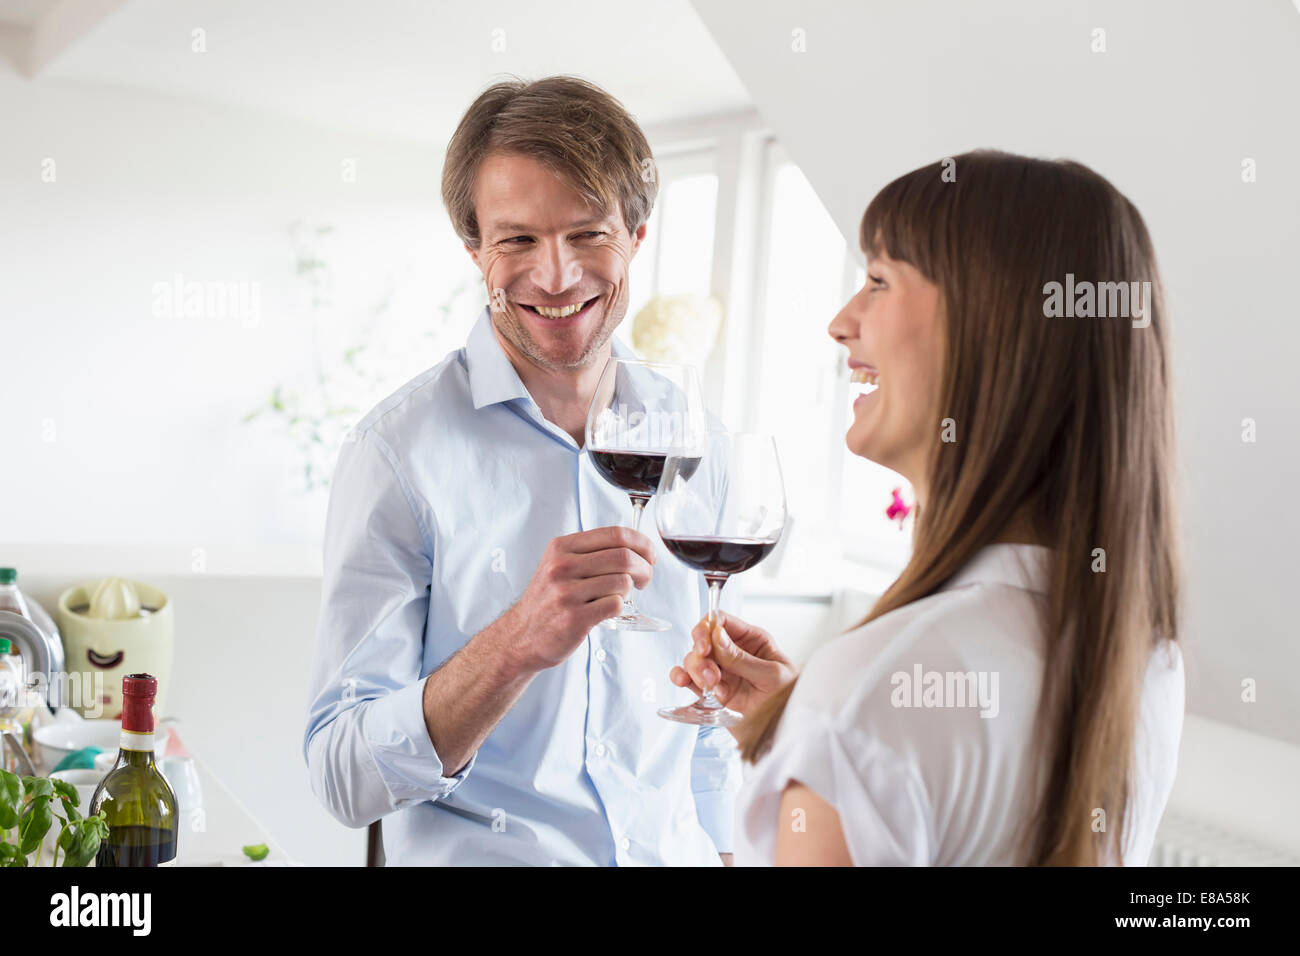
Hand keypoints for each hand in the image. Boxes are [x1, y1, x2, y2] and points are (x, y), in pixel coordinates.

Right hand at [504, 526, 655, 671]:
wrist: (522, 636)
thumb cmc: (548, 600)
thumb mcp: (558, 565)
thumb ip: (590, 552)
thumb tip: (635, 546)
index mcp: (561, 548)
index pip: (614, 534)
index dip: (642, 543)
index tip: (650, 554)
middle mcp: (561, 567)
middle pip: (623, 557)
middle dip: (644, 568)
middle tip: (645, 578)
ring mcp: (566, 593)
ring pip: (622, 582)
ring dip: (630, 590)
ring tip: (622, 596)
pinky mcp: (574, 619)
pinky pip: (615, 605)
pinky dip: (620, 607)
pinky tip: (609, 609)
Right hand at [670, 611, 795, 715]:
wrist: (784, 731)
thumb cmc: (788, 698)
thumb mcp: (771, 675)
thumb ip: (741, 658)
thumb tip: (716, 635)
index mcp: (751, 640)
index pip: (721, 621)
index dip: (706, 629)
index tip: (704, 646)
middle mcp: (733, 652)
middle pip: (702, 641)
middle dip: (701, 657)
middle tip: (712, 675)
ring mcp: (721, 671)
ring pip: (693, 659)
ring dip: (696, 672)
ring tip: (713, 688)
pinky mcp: (712, 690)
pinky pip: (689, 678)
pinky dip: (683, 679)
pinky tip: (686, 683)